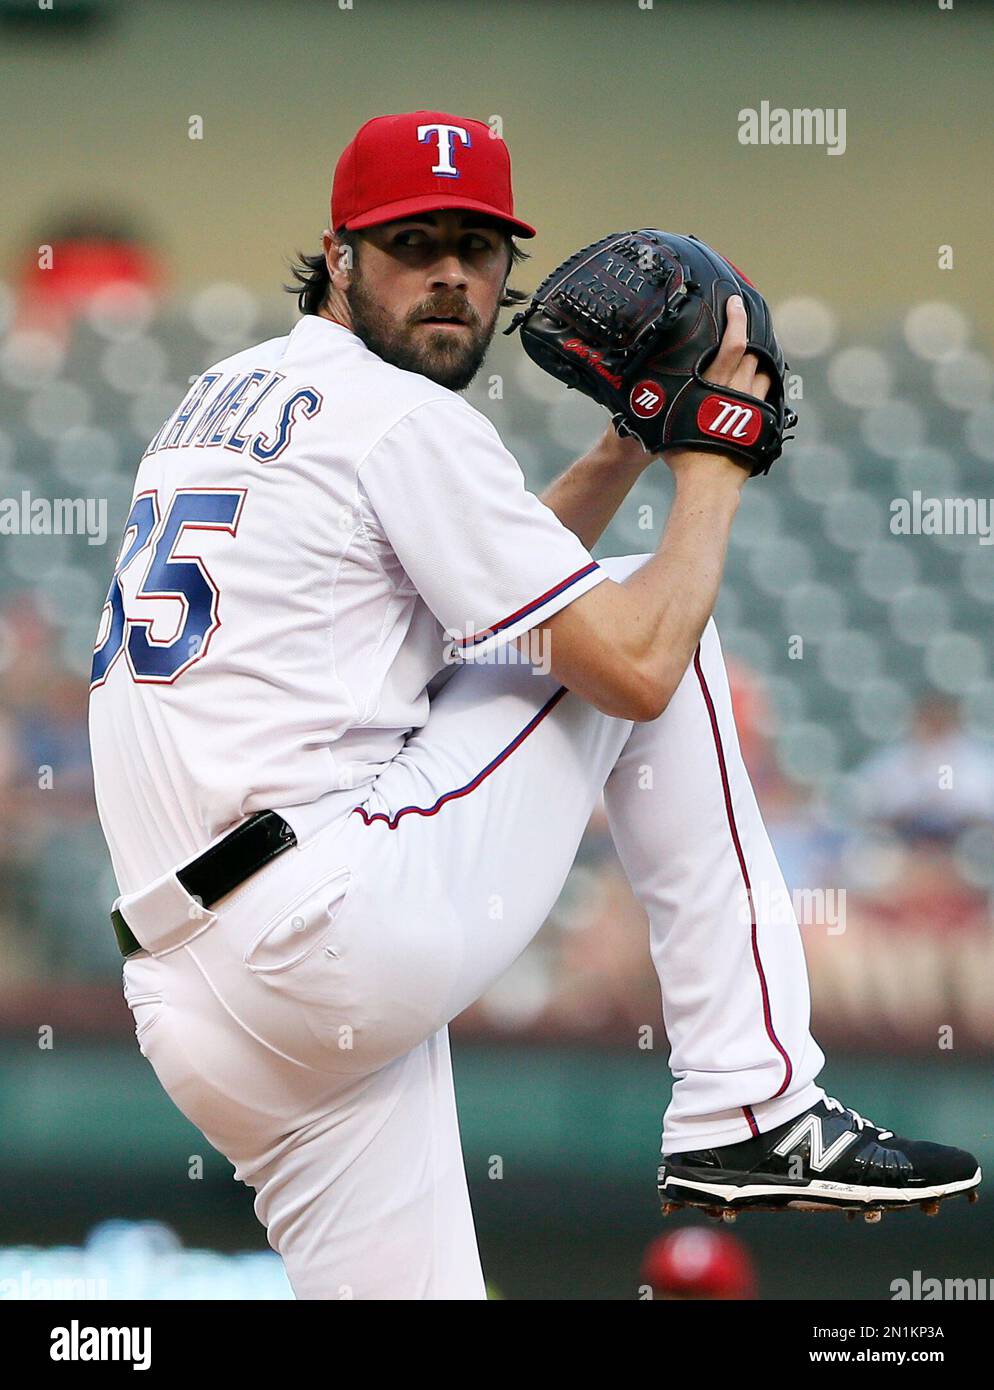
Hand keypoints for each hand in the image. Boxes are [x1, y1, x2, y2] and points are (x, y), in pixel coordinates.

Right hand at [664, 295, 771, 483]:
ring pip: (765, 373)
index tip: (735, 301)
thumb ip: (659, 405)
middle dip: (751, 338)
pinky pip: (769, 396)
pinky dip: (767, 386)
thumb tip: (633, 396)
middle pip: (753, 354)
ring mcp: (754, 406)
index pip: (733, 343)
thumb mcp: (666, 424)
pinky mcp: (762, 423)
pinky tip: (762, 384)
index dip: (736, 318)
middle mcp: (739, 390)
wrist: (710, 483)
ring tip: (755, 354)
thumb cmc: (684, 456)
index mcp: (714, 385)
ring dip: (761, 362)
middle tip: (747, 324)